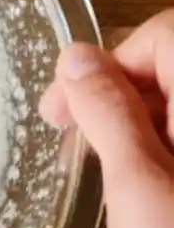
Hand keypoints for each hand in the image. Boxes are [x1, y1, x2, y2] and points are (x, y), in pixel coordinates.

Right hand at [40, 12, 173, 227]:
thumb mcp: (137, 189)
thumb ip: (109, 112)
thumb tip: (77, 57)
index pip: (168, 38)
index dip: (113, 62)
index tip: (65, 106)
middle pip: (172, 67)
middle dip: (117, 88)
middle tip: (66, 130)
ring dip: (131, 118)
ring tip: (94, 162)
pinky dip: (150, 148)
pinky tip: (126, 182)